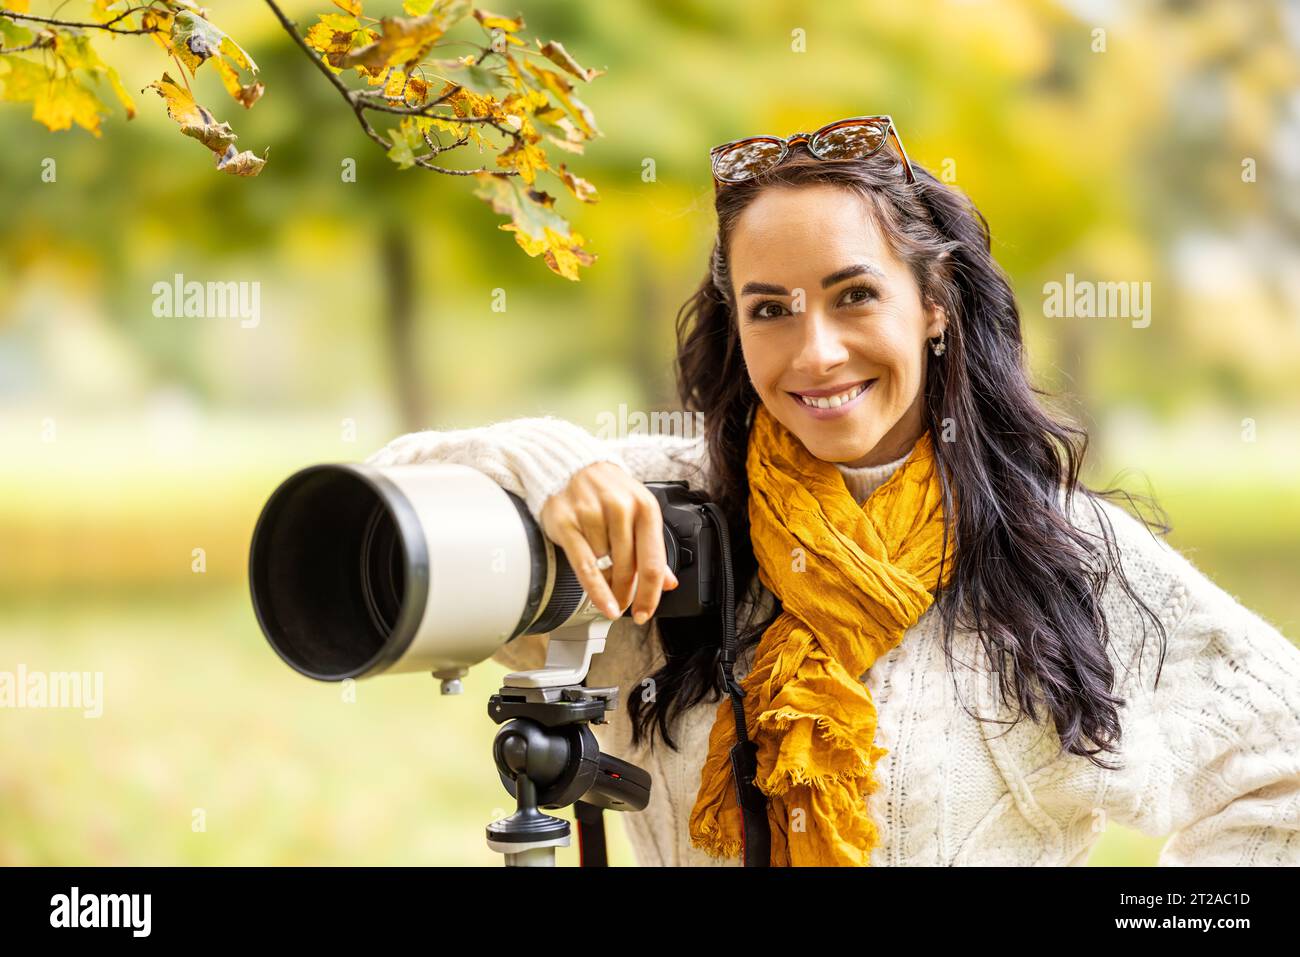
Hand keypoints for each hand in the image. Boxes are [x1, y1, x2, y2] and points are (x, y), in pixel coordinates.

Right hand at [540, 461, 678, 624]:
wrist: (571, 464)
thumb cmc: (608, 491)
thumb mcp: (638, 512)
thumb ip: (652, 548)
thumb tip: (668, 582)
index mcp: (645, 506)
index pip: (652, 561)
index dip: (651, 593)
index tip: (645, 612)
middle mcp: (620, 507)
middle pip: (629, 568)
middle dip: (627, 593)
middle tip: (624, 604)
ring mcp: (592, 513)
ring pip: (605, 565)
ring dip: (604, 573)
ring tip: (600, 557)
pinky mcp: (567, 521)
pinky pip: (585, 566)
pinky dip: (595, 589)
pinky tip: (603, 603)